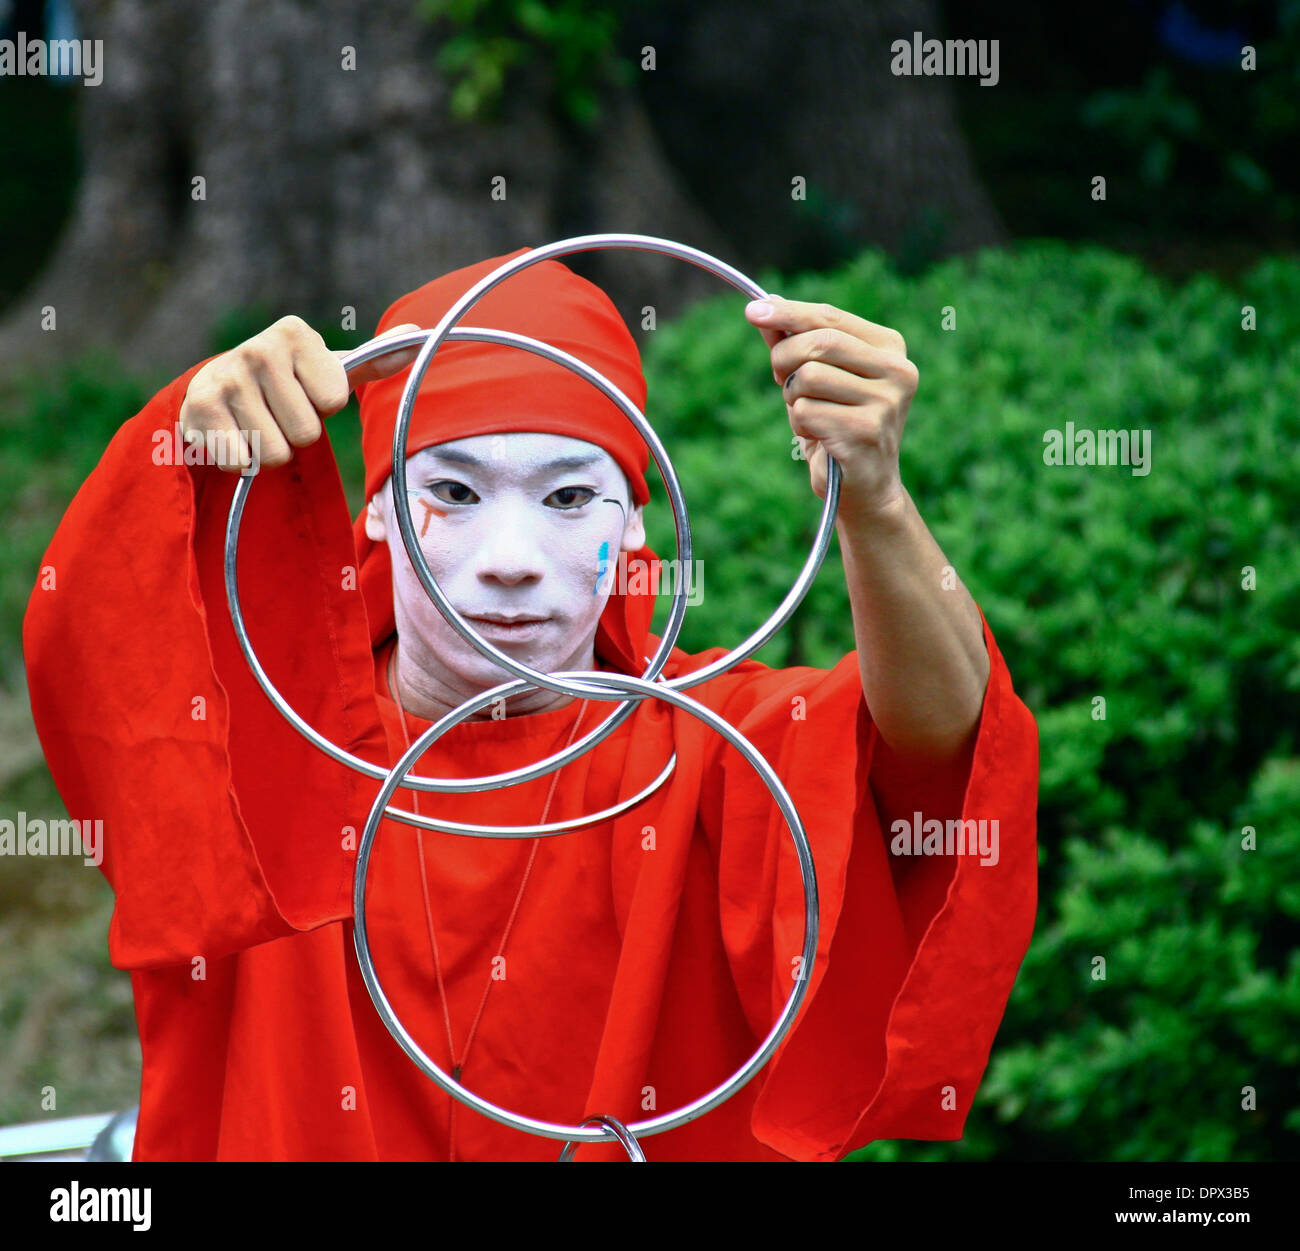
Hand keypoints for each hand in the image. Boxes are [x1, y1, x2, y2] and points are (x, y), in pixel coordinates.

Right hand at [178, 316, 421, 472]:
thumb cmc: (287, 382)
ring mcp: (224, 378)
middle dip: (297, 434)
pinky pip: (241, 462)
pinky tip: (232, 433)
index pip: (335, 400)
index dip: (323, 406)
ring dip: (270, 450)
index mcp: (296, 333)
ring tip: (256, 423)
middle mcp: (257, 349)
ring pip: (275, 453)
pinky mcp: (198, 409)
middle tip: (279, 414)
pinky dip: (240, 459)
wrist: (215, 387)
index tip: (306, 392)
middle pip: (306, 433)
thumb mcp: (328, 370)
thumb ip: (373, 361)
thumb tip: (416, 338)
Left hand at [744, 296, 917, 520]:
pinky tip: (818, 438)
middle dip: (784, 360)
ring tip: (811, 417)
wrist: (863, 489)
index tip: (752, 310)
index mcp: (889, 348)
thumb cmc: (836, 427)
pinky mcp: (866, 431)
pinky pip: (805, 412)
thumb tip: (765, 305)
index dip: (787, 312)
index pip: (830, 317)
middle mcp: (896, 370)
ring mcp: (885, 402)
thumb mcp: (816, 379)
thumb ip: (795, 342)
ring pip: (807, 377)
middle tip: (782, 382)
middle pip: (817, 343)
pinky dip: (800, 425)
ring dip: (793, 399)